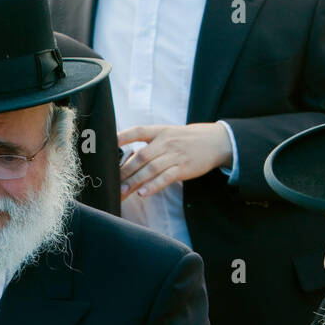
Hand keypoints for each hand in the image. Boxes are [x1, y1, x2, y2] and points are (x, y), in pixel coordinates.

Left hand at [117, 122, 231, 199]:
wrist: (215, 141)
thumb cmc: (185, 140)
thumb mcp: (168, 133)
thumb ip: (149, 143)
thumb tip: (126, 157)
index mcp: (159, 131)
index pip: (138, 131)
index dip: (123, 136)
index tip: (109, 142)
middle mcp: (165, 142)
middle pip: (141, 156)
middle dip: (125, 170)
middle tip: (111, 182)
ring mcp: (174, 155)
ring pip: (151, 169)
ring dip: (135, 181)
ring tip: (123, 191)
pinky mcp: (183, 168)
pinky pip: (166, 178)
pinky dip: (153, 186)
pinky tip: (143, 193)